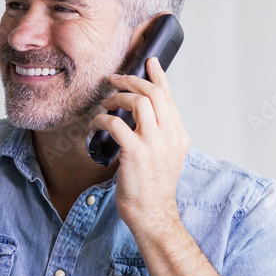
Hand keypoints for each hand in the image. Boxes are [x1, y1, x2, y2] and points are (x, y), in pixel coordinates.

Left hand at [89, 57, 190, 235]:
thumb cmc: (152, 187)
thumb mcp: (164, 156)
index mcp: (179, 135)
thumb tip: (141, 113)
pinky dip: (102, 119)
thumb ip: (159, 134)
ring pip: (139, 102)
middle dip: (132, 81)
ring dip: (118, 98)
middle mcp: (171, 136)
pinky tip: (95, 124)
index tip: (150, 62)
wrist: (153, 213)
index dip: (159, 77)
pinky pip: (116, 124)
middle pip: (154, 94)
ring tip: (106, 104)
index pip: (169, 98)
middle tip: (115, 80)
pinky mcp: (136, 152)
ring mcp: (155, 144)